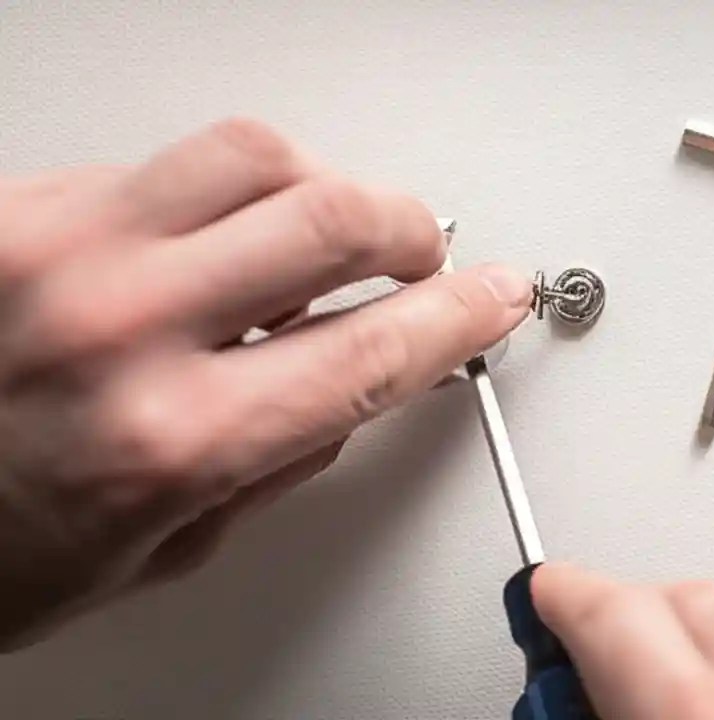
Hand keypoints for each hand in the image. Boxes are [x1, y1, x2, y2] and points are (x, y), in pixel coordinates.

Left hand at [0, 119, 530, 649]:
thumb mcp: (165, 550)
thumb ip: (278, 460)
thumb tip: (357, 381)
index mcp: (175, 437)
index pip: (377, 349)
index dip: (461, 316)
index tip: (493, 297)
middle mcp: (117, 323)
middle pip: (333, 216)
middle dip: (412, 232)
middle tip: (422, 255)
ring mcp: (54, 248)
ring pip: (253, 153)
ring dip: (320, 187)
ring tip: (324, 230)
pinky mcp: (8, 209)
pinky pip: (154, 166)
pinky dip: (209, 199)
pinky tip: (204, 244)